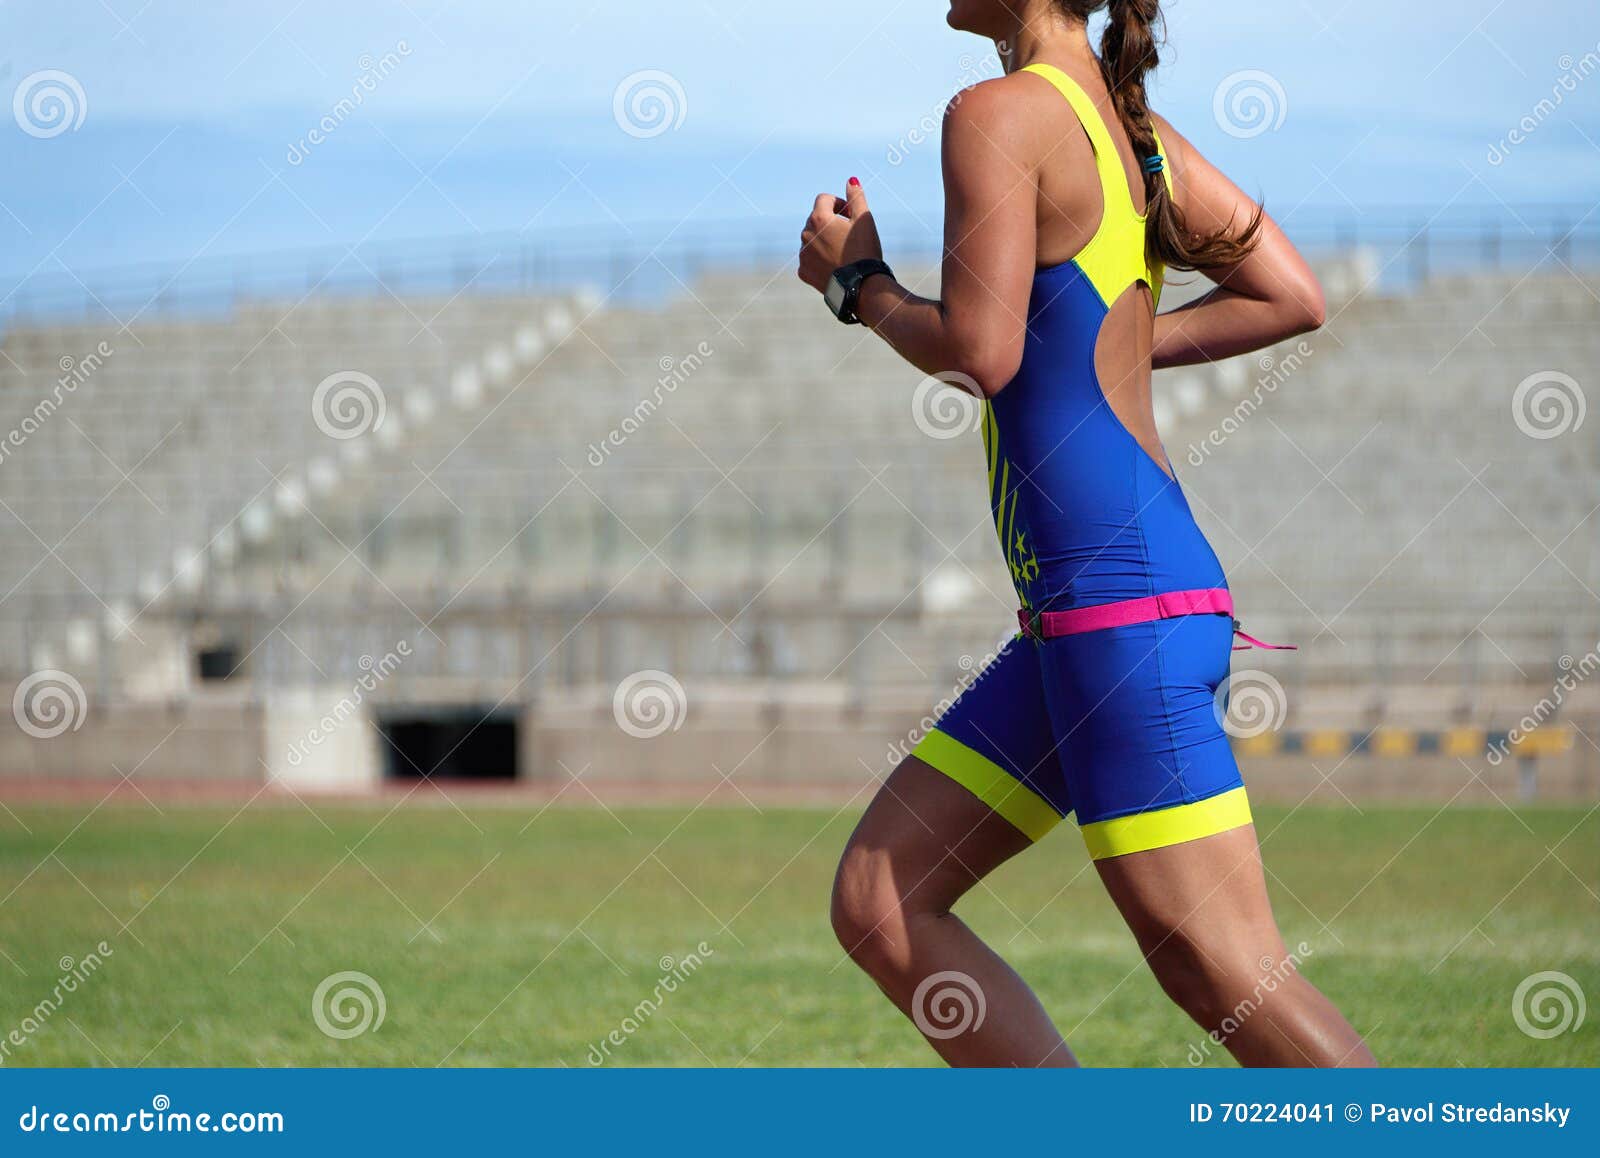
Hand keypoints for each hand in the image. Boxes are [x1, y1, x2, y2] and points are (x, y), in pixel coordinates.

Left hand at [798, 177, 883, 292]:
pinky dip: (819, 258)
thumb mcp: (864, 220)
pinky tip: (835, 264)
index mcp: (819, 218)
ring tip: (843, 250)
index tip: (850, 214)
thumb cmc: (864, 251)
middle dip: (830, 221)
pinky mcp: (803, 272)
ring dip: (824, 239)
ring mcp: (803, 255)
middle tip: (849, 233)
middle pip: (816, 218)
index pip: (824, 199)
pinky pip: (809, 259)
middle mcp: (805, 234)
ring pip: (811, 239)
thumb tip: (851, 180)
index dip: (839, 203)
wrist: (861, 287)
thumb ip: (856, 197)